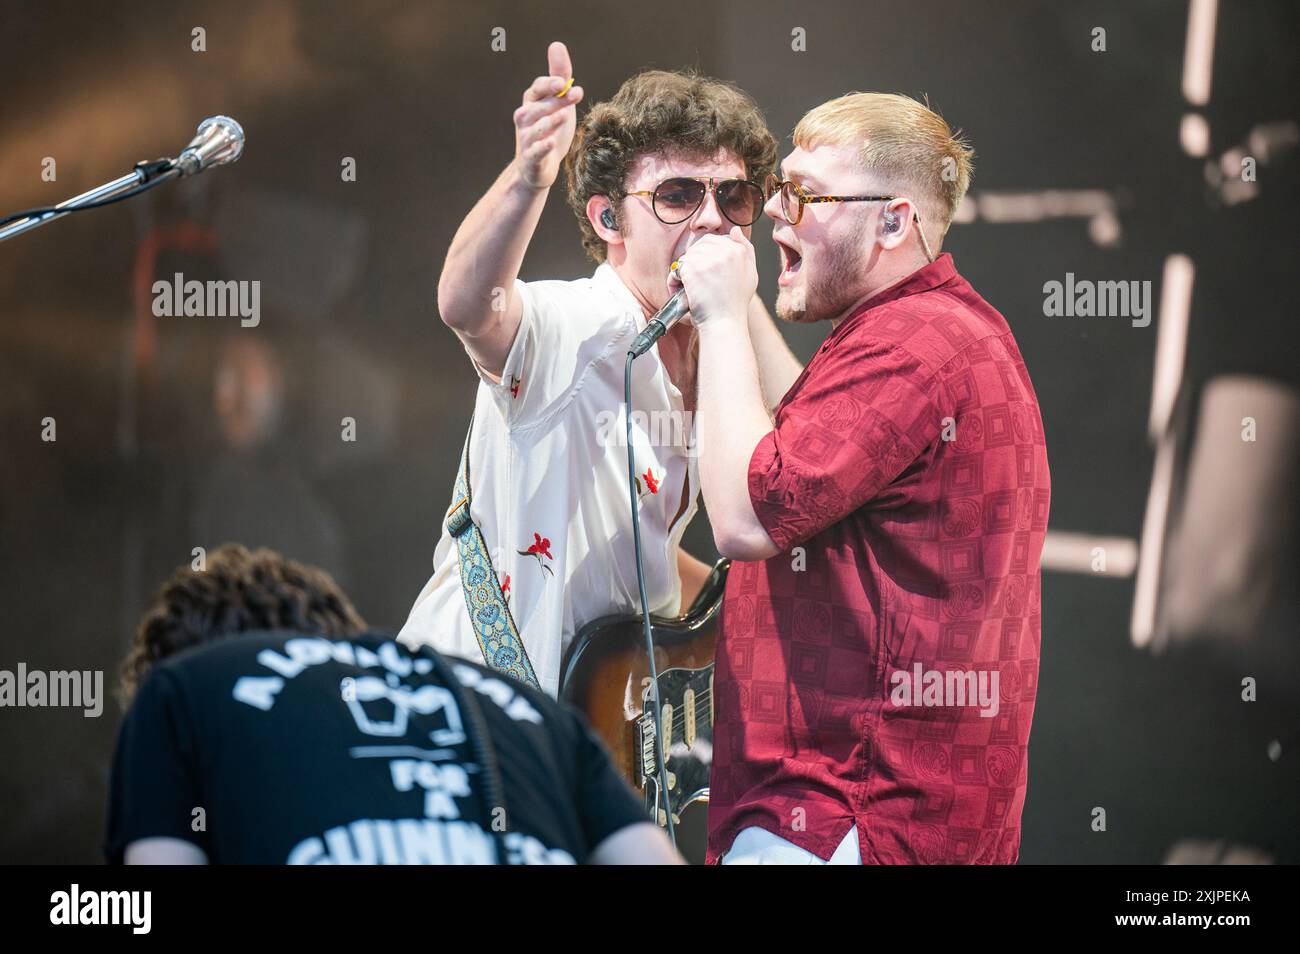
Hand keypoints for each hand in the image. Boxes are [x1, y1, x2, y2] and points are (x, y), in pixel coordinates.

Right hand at [513, 41, 583, 188]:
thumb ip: (559, 76)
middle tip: (573, 97)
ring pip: (535, 128)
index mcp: (532, 102)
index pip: (537, 88)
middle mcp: (525, 118)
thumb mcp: (557, 101)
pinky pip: (534, 151)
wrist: (538, 167)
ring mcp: (526, 138)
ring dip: (549, 121)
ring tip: (564, 115)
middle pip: (538, 107)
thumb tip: (557, 45)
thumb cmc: (549, 130)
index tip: (565, 83)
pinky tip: (551, 143)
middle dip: (555, 101)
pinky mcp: (531, 158)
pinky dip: (541, 147)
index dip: (550, 84)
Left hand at [670, 227, 756, 326]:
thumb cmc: (735, 303)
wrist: (725, 323)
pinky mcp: (693, 269)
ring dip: (684, 273)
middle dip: (694, 262)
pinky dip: (674, 282)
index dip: (706, 256)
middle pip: (698, 247)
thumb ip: (746, 249)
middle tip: (697, 281)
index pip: (713, 241)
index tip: (707, 273)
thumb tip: (735, 230)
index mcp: (738, 251)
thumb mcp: (750, 274)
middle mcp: (725, 252)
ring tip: (691, 289)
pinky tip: (684, 293)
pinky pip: (676, 270)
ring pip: (686, 258)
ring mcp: (708, 259)